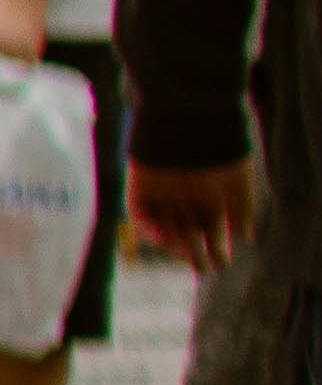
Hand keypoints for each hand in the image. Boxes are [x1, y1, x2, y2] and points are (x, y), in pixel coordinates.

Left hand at [130, 156, 254, 271]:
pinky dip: (149, 229)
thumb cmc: (220, 146)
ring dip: (174, 244)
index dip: (215, 246)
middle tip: (203, 267)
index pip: (210, 229)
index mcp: (208, 195)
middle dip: (194, 251)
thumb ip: (243, 208)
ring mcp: (160, 193)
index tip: (221, 262)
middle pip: (187, 232)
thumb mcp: (239, 178)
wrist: (190, 116)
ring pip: (165, 228)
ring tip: (188, 254)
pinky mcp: (139, 187)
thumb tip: (245, 237)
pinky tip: (164, 237)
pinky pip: (140, 214)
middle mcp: (183, 197)